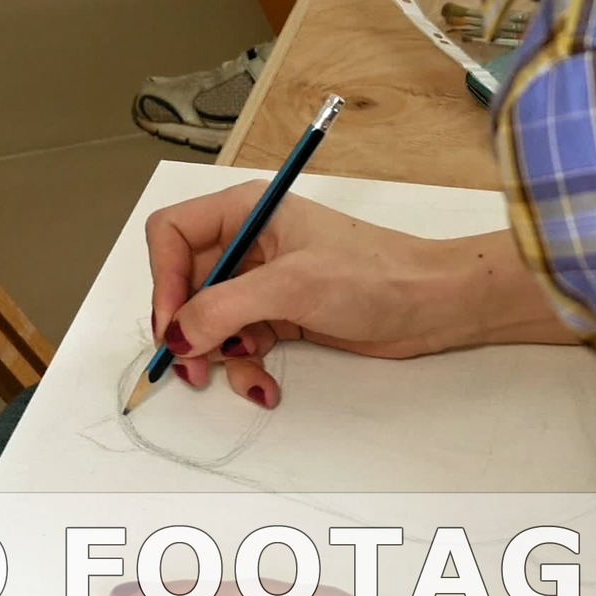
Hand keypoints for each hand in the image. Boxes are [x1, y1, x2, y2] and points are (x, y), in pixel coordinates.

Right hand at [146, 181, 574, 406]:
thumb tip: (177, 335)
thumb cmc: (374, 273)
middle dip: (187, 328)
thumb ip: (224, 309)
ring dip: (217, 356)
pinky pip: (239, 344)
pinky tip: (266, 385)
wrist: (432, 304)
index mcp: (245, 211)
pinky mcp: (280, 315)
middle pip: (184, 285)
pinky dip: (245, 368)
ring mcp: (263, 281)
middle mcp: (248, 243)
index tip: (172, 324)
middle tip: (193, 366)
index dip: (163, 279)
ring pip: (209, 322)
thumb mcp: (290, 286)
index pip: (171, 235)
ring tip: (241, 376)